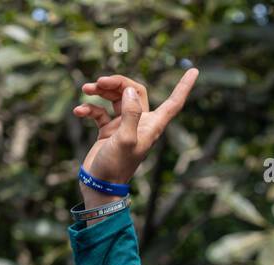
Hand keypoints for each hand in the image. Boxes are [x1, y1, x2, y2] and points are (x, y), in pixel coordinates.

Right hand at [72, 69, 198, 207]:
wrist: (99, 186)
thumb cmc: (115, 167)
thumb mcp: (124, 140)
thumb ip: (130, 114)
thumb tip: (131, 90)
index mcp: (151, 125)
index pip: (174, 102)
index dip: (184, 86)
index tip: (194, 70)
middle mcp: (140, 123)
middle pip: (134, 91)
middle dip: (117, 83)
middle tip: (98, 82)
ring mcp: (123, 126)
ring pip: (116, 98)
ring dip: (100, 91)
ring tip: (86, 89)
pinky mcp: (108, 131)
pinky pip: (100, 112)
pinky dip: (90, 108)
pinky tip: (79, 111)